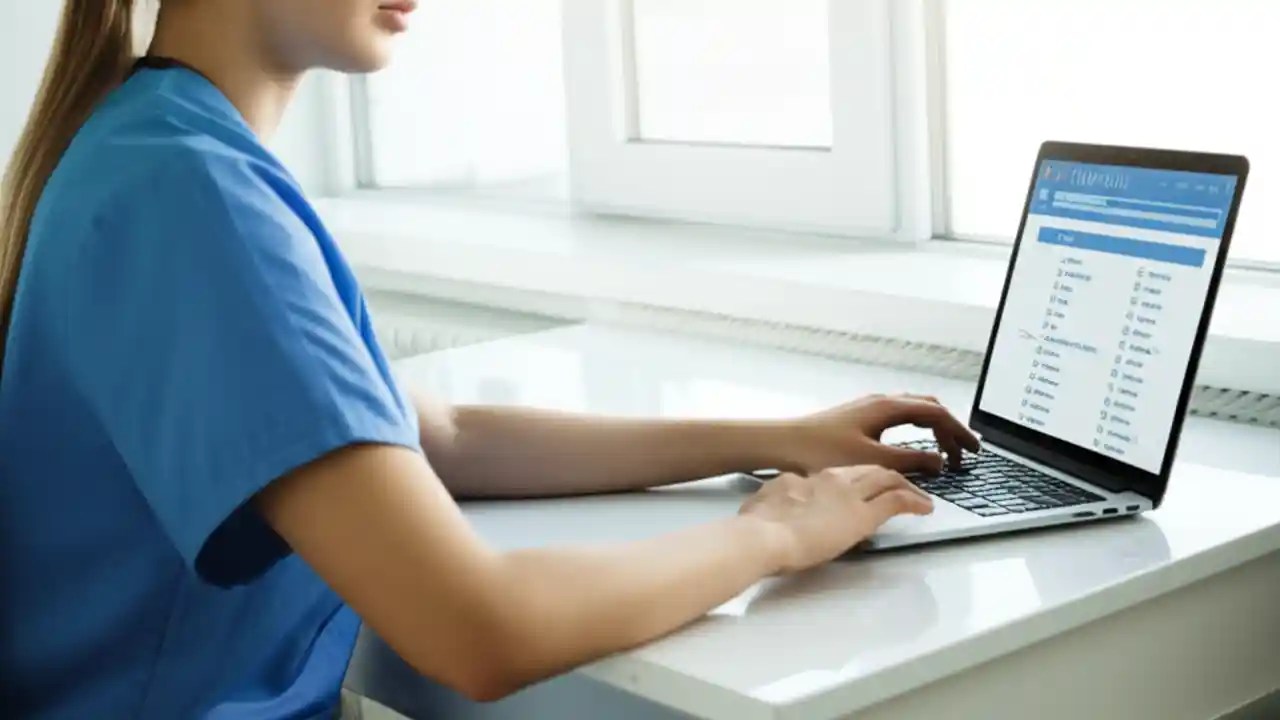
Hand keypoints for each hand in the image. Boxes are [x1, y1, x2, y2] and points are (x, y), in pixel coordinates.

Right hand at [739, 466, 932, 573]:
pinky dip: (915, 501)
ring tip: (917, 494)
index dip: (852, 480)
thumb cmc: (757, 528)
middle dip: (885, 474)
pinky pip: (898, 501)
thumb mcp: (762, 506)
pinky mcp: (864, 515)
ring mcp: (849, 494)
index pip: (836, 476)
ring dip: (905, 485)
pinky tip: (925, 507)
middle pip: (867, 469)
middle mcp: (831, 479)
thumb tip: (771, 507)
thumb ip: (774, 504)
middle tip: (897, 483)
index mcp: (805, 479)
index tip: (858, 488)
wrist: (764, 535)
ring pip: (887, 478)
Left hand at [790, 394, 980, 474]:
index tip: (974, 451)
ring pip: (913, 412)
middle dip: (950, 430)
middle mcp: (880, 402)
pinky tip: (912, 449)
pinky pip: (898, 419)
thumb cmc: (820, 451)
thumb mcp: (871, 460)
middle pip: (928, 408)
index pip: (936, 412)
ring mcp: (868, 409)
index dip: (959, 432)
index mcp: (887, 407)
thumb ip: (909, 461)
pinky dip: (915, 432)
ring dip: (933, 431)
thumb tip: (939, 461)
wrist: (781, 443)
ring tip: (945, 453)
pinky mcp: (858, 419)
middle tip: (965, 454)